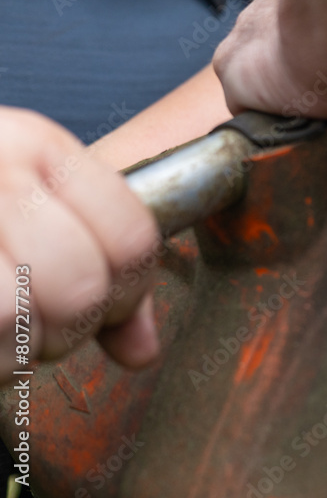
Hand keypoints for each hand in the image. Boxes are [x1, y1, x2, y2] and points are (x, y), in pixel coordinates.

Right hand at [0, 108, 159, 378]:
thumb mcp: (29, 207)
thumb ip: (99, 267)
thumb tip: (142, 350)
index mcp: (37, 145)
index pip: (132, 237)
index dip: (127, 291)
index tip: (101, 303)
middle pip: (82, 287)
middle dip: (66, 329)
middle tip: (35, 326)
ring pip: (16, 320)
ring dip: (13, 352)